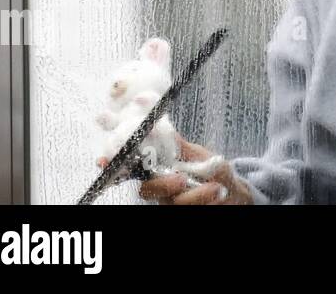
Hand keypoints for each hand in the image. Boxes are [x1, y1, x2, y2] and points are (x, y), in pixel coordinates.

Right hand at [99, 135, 252, 204]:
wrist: (233, 192)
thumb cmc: (212, 171)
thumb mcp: (196, 153)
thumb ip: (175, 144)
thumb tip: (155, 124)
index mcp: (157, 168)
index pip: (130, 167)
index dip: (114, 164)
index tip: (103, 161)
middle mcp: (158, 188)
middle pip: (147, 189)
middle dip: (163, 185)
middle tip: (182, 179)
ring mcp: (168, 202)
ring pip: (170, 203)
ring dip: (194, 196)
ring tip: (215, 188)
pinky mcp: (180, 210)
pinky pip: (185, 209)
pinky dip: (203, 201)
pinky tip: (217, 194)